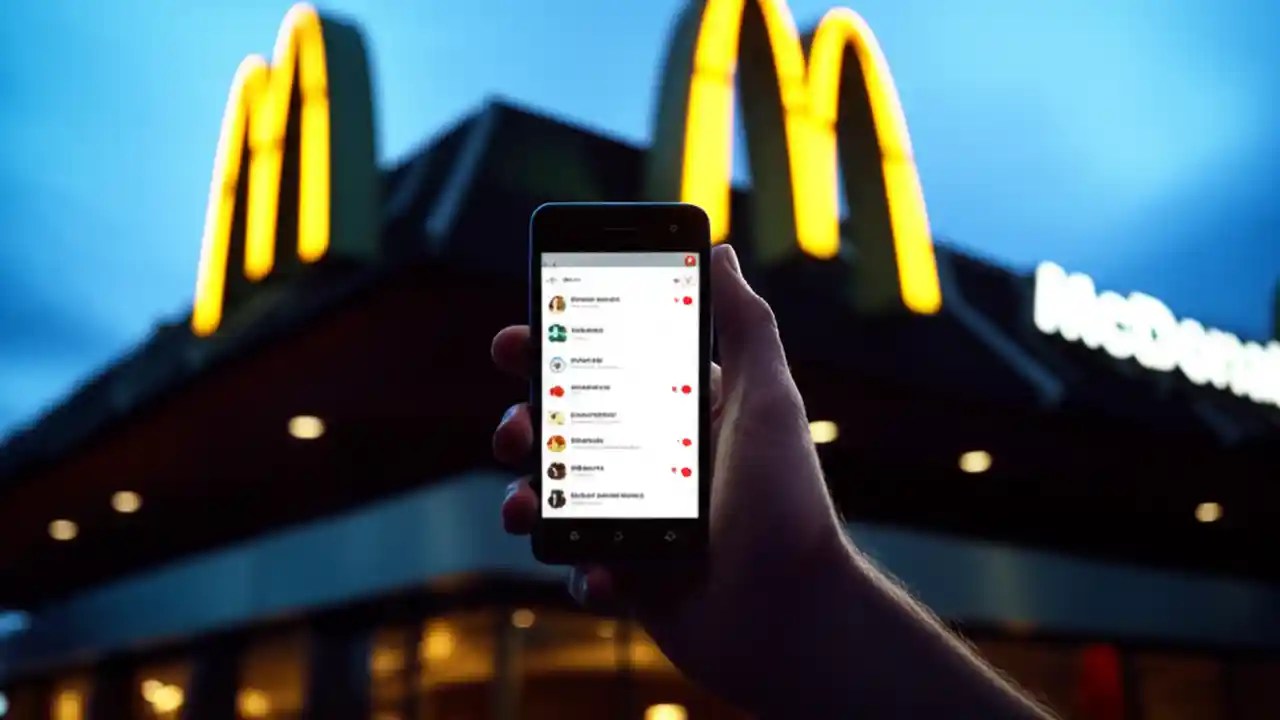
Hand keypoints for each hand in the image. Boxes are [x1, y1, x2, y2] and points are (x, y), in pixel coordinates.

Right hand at [491, 244, 849, 711]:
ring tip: (529, 502)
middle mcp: (655, 464)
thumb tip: (721, 252)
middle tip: (518, 427)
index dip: (556, 351)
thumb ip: (744, 324)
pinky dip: (577, 569)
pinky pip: (578, 567)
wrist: (795, 617)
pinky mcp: (631, 579)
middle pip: (567, 430)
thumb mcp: (769, 400)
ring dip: (529, 495)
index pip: (608, 370)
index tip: (518, 339)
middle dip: (527, 423)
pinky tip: (602, 572)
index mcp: (683, 416)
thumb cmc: (788, 504)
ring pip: (557, 497)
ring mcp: (638, 522)